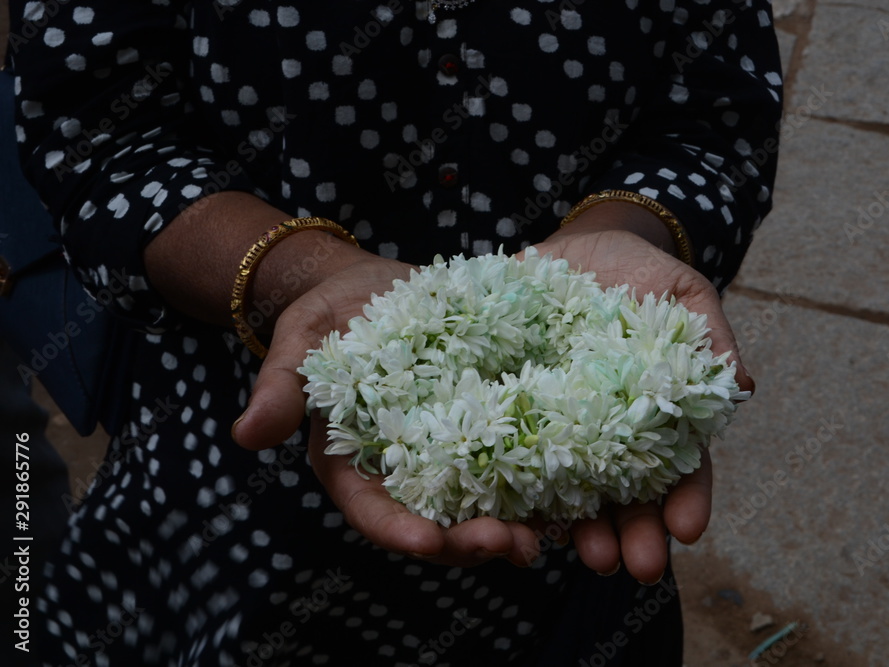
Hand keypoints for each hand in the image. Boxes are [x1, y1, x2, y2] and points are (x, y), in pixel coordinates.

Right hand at [233, 249, 539, 567]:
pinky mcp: (481, 428)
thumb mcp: (303, 337)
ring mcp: (445, 452)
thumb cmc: (332, 310)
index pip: (370, 508)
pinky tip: (567, 493)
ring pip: (475, 504)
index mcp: (351, 460)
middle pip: (432, 520)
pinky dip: (534, 483)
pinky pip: (508, 464)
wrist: (378, 285)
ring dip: (510, 525)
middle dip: (468, 541)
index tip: (431, 542)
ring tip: (546, 535)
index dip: (398, 530)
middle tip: (513, 545)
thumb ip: (282, 386)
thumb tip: (244, 436)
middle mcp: (401, 468)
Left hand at [527, 222, 753, 583]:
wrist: (574, 250)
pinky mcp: (519, 413)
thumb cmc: (638, 272)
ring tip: (589, 555)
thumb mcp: (681, 292)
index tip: (687, 530)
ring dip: (585, 528)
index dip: (687, 500)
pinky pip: (518, 456)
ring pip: (576, 490)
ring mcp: (564, 427)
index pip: (681, 468)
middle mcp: (612, 433)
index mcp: (659, 414)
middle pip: (629, 495)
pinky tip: (524, 518)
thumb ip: (708, 333)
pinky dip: (523, 490)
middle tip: (634, 565)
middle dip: (635, 534)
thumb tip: (743, 385)